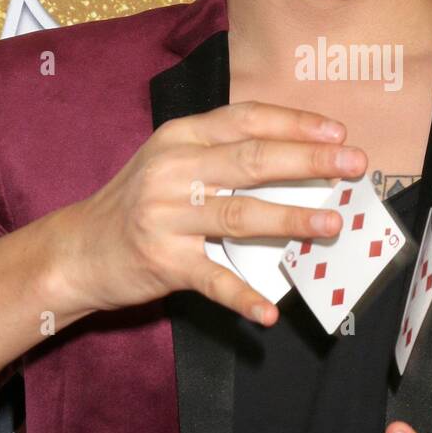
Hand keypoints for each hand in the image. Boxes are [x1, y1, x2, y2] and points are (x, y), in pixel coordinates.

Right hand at [58, 102, 366, 322]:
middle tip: (354, 164)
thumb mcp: (172, 160)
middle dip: (310, 160)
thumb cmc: (139, 202)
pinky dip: (243, 297)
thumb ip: (222, 154)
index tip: (338, 129)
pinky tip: (268, 312)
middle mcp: (174, 171)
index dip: (295, 123)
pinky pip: (212, 280)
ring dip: (290, 220)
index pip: (246, 120)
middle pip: (252, 161)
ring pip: (240, 215)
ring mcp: (167, 217)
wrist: (77, 250)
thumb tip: (298, 157)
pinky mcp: (163, 263)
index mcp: (181, 138)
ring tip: (332, 223)